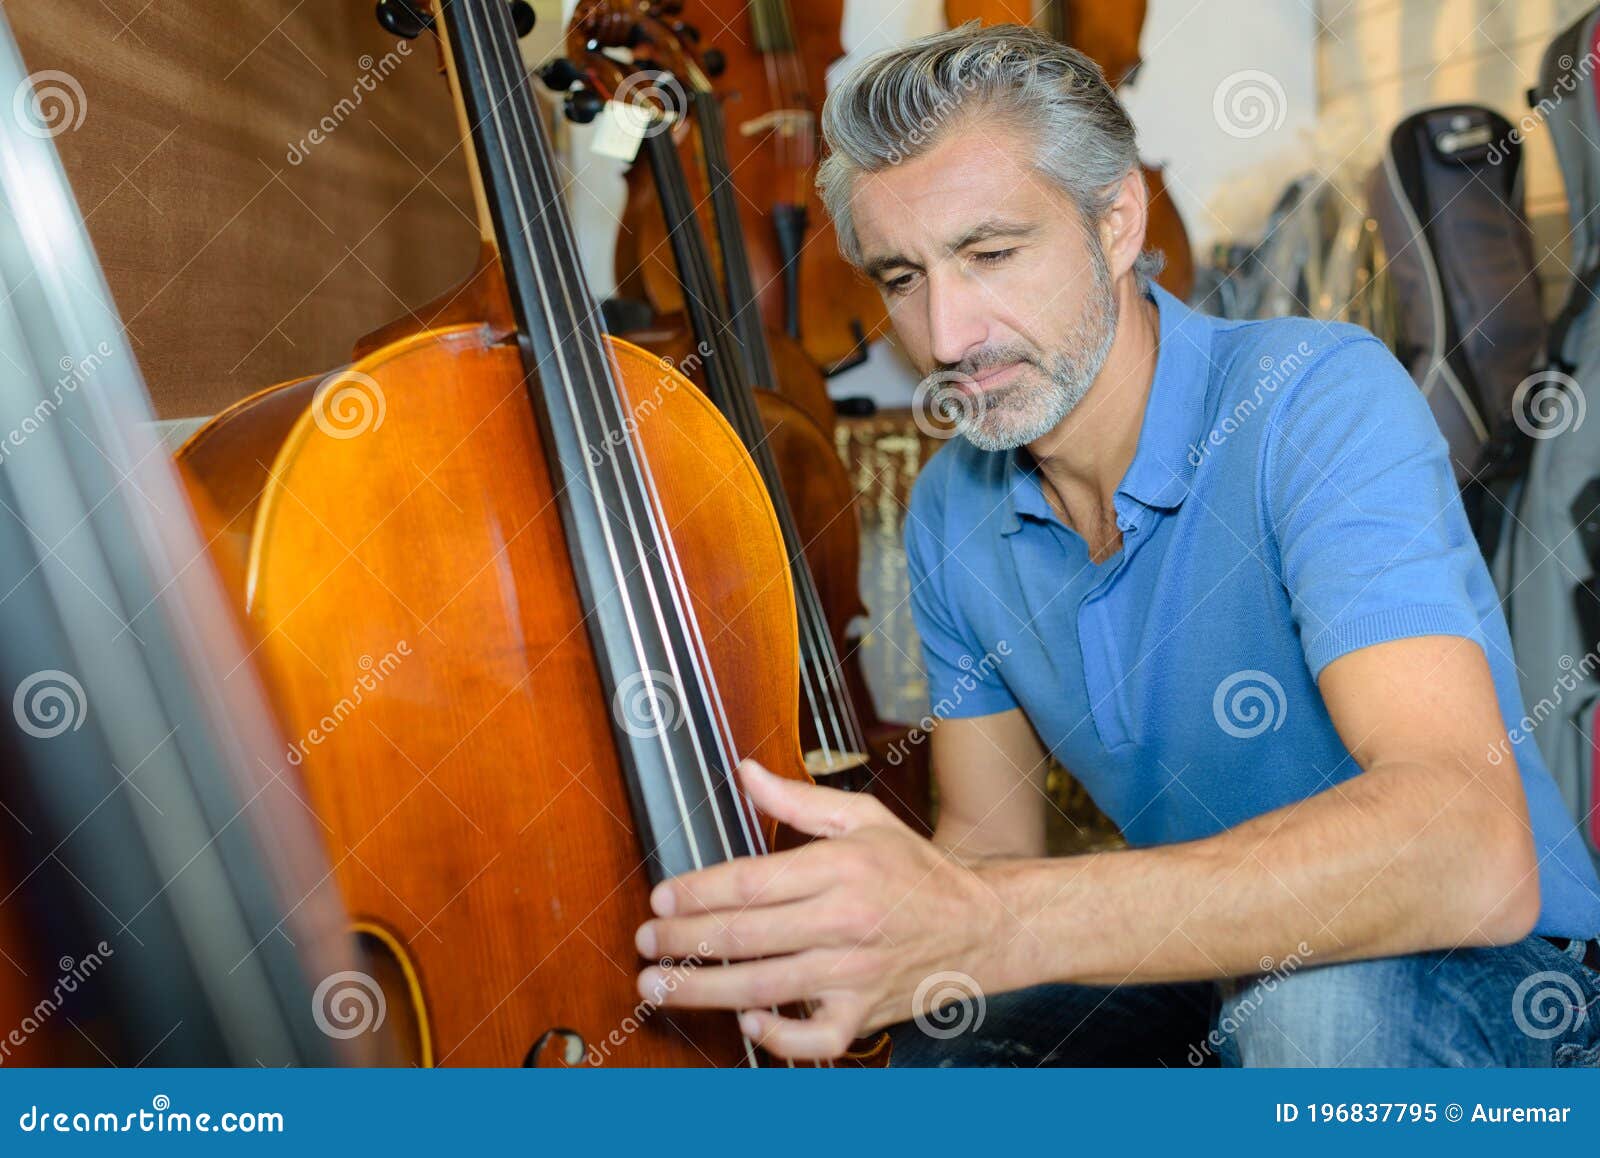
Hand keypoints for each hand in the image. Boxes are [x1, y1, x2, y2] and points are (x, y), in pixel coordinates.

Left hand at [634, 758, 1006, 1059]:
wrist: (980, 923)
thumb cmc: (915, 869)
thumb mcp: (861, 818)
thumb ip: (797, 798)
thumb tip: (744, 770)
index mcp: (839, 867)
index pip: (750, 881)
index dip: (696, 892)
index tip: (660, 899)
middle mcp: (844, 920)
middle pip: (745, 934)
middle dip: (683, 941)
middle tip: (645, 944)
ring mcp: (853, 971)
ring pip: (764, 986)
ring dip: (703, 989)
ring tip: (659, 986)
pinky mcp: (864, 1013)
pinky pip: (813, 1038)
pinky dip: (777, 1037)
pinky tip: (746, 1020)